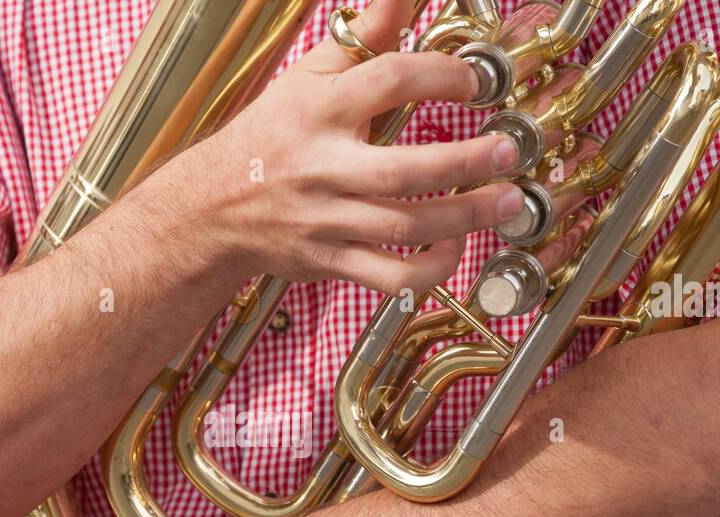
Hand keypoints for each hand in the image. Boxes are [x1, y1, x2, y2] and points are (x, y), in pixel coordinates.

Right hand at [154, 0, 525, 296]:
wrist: (211, 209)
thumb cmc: (269, 138)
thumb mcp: (310, 77)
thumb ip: (366, 36)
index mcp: (319, 111)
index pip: (387, 81)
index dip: (440, 76)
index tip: (474, 83)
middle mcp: (323, 168)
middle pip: (403, 171)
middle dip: (465, 162)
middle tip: (508, 150)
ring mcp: (326, 220)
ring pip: (404, 228)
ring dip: (465, 217)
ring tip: (508, 200)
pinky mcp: (330, 261)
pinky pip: (389, 276)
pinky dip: (430, 269)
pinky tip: (454, 247)